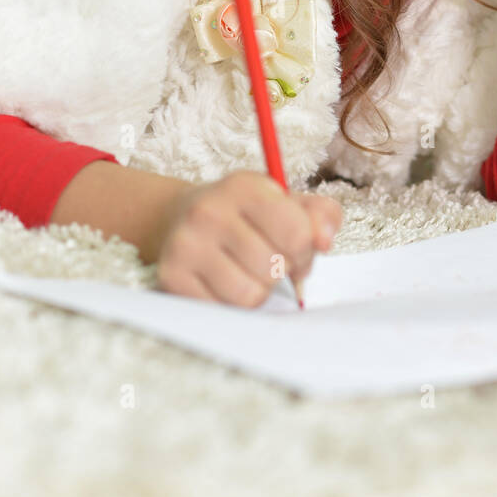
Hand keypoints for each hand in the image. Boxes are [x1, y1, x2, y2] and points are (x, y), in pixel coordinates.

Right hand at [153, 171, 342, 305]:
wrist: (179, 217)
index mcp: (244, 186)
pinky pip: (223, 310)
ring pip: (250, 295)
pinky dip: (233, 304)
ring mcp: (186, 244)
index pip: (296, 233)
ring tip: (250, 272)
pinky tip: (226, 282)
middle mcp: (209, 211)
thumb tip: (325, 240)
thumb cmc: (244, 214)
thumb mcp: (284, 201)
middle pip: (274, 267)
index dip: (306, 251)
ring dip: (260, 291)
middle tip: (272, 261)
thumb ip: (320, 216)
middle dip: (283, 271)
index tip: (299, 251)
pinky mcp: (171, 276)